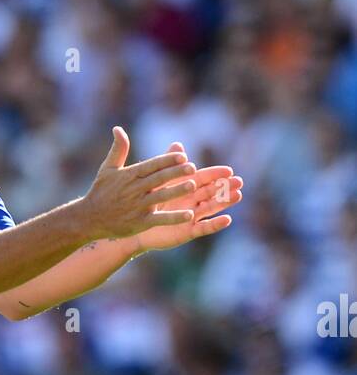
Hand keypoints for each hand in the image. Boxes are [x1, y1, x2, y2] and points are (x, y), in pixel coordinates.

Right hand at [81, 126, 196, 240]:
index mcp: (129, 176)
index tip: (182, 156)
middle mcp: (134, 190)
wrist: (89, 219)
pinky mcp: (139, 223)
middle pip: (158, 179)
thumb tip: (118, 128)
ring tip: (193, 186)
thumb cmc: (100, 192)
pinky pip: (159, 220)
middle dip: (176, 173)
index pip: (151, 165)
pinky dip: (174, 218)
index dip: (167, 160)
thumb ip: (118, 149)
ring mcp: (137, 207)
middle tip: (193, 168)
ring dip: (177, 191)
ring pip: (160, 197)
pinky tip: (189, 215)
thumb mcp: (108, 169)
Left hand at [128, 142, 242, 255]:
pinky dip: (215, 224)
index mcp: (185, 187)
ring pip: (211, 208)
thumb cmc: (147, 201)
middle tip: (239, 182)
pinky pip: (204, 228)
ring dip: (225, 202)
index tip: (229, 170)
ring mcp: (191, 216)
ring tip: (238, 195)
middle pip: (212, 192)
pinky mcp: (188, 231)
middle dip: (225, 187)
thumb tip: (177, 144)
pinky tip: (228, 219)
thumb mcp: (158, 182)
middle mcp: (191, 201)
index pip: (203, 178)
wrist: (135, 225)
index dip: (216, 175)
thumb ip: (168, 164)